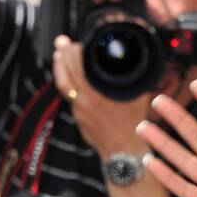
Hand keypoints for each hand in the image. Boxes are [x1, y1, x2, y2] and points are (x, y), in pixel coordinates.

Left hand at [51, 34, 155, 155]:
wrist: (125, 152)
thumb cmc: (133, 126)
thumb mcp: (138, 98)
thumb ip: (136, 79)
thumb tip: (135, 61)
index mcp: (99, 94)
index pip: (78, 65)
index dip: (74, 51)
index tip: (75, 43)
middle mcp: (86, 101)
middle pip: (66, 72)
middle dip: (62, 54)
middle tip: (62, 44)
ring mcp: (80, 111)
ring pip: (63, 84)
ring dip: (59, 68)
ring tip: (58, 56)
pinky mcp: (79, 118)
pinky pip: (69, 96)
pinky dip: (66, 83)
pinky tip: (67, 77)